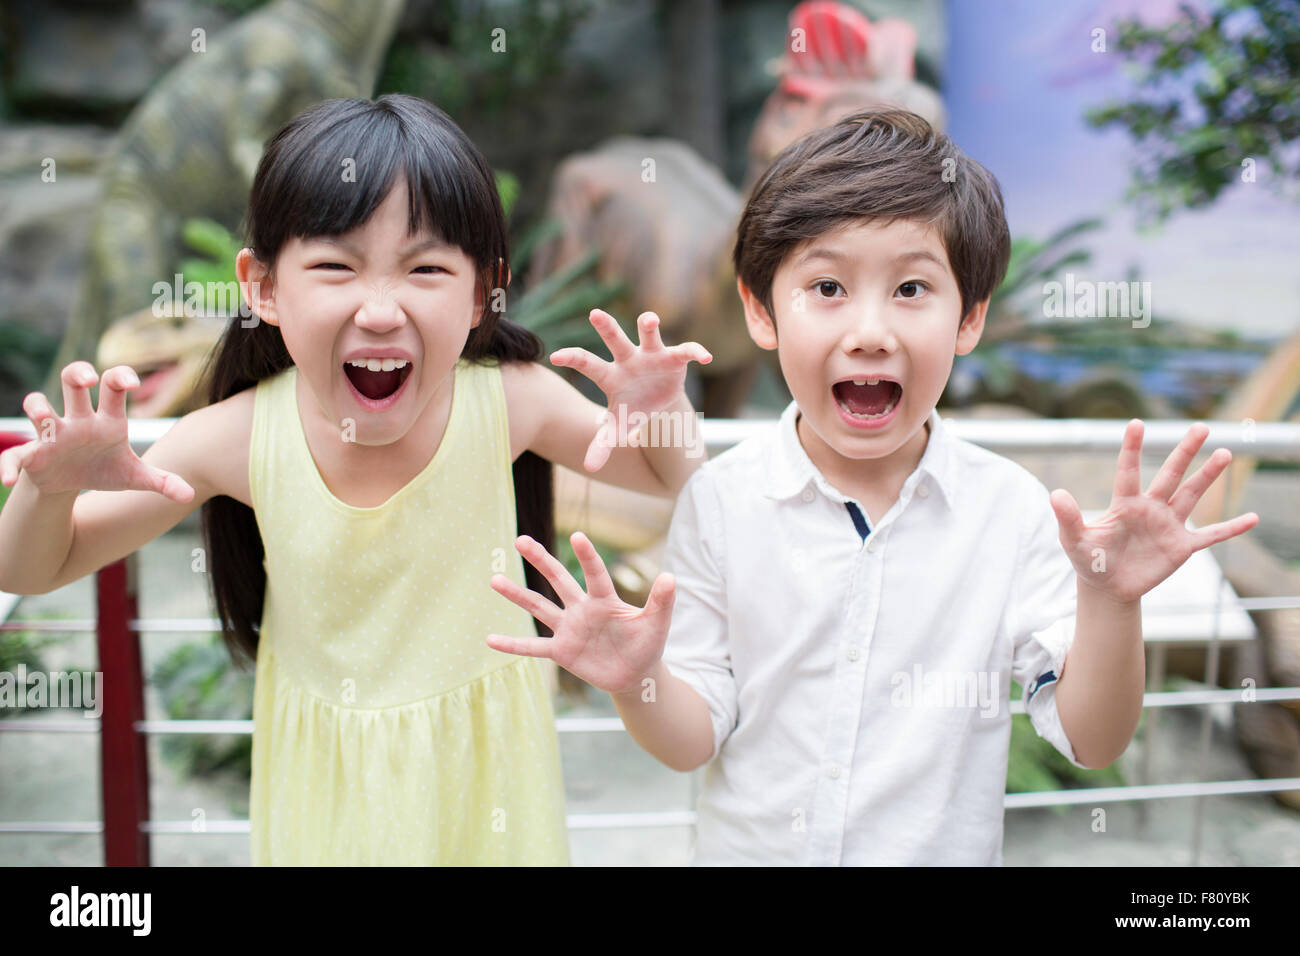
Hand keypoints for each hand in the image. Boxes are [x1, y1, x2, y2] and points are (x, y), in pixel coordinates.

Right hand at [0, 361, 194, 501]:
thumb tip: (189, 494)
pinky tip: (8, 479)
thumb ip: (162, 481)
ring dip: (37, 406)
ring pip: (39, 407)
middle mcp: (77, 419)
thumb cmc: (104, 469)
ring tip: (42, 414)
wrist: (71, 485)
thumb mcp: (135, 477)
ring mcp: (52, 435)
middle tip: (87, 379)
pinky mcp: (31, 455)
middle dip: (77, 373)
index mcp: (106, 419)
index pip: (113, 387)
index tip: (132, 382)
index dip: (120, 377)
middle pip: (72, 382)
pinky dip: (8, 465)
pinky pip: (14, 455)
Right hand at [486, 531, 675, 694]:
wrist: (635, 674)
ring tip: (494, 579)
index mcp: (605, 600)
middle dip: (541, 560)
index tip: (577, 535)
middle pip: (558, 579)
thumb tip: (671, 577)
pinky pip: (534, 647)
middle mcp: (582, 609)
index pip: (595, 574)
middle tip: (520, 540)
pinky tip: (489, 639)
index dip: (587, 556)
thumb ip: (662, 601)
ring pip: (539, 608)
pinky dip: (513, 645)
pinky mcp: (562, 652)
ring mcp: (569, 629)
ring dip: (517, 594)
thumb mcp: (657, 624)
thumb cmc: (647, 644)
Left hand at [550, 309, 710, 470]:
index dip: (573, 359)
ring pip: (649, 334)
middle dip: (606, 327)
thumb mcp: (618, 427)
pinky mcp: (674, 357)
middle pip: (616, 340)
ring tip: (649, 319)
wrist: (657, 401)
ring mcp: (652, 355)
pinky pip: (686, 350)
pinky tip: (706, 357)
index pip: (589, 364)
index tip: (555, 356)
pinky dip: (696, 351)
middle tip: (594, 313)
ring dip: (649, 325)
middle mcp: (629, 359)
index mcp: (611, 375)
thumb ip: (603, 444)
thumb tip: (589, 468)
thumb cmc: (632, 408)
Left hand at [1049, 420, 1257, 604]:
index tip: (1136, 423)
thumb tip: (1055, 494)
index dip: (1131, 448)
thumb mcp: (1074, 540)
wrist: (1107, 587)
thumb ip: (1068, 518)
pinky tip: (1253, 517)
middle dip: (1184, 452)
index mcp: (1124, 504)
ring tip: (1225, 452)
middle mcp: (1150, 508)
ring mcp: (1168, 525)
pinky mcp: (1181, 547)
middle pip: (1170, 474)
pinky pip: (1210, 535)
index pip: (1128, 471)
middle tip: (1201, 427)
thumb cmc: (1089, 559)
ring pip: (1192, 495)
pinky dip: (1231, 528)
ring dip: (1208, 476)